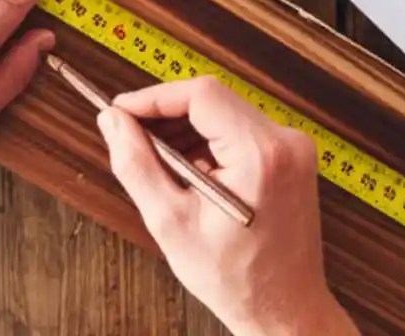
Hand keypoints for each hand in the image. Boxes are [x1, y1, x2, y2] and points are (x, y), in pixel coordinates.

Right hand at [97, 77, 356, 335]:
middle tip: (130, 137)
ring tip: (156, 161)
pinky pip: (239, 131)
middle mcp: (285, 143)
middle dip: (165, 114)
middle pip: (212, 100)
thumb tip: (112, 121)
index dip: (153, 98)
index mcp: (261, 155)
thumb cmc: (237, 278)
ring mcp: (292, 149)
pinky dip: (207, 142)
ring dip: (184, 128)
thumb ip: (136, 164)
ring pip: (223, 113)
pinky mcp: (290, 158)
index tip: (121, 111)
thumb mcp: (170, 222)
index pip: (200, 95)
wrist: (285, 310)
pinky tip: (187, 171)